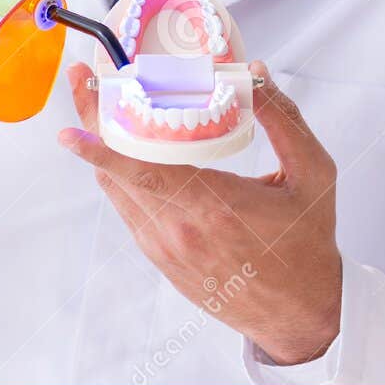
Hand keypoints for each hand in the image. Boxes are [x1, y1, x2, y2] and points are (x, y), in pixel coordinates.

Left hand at [60, 61, 341, 365]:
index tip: (73, 120)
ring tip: (102, 107)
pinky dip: (123, 174)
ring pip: (118, 190)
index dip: (101, 142)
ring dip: (105, 148)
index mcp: (213, 206)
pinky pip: (130, 209)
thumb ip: (283, 118)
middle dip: (94, 124)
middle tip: (86, 83)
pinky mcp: (161, 259)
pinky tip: (130, 149)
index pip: (141, 169)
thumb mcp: (312, 172)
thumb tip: (256, 73)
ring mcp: (165, 248)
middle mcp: (178, 230)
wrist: (300, 312)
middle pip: (118, 170)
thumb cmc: (308, 240)